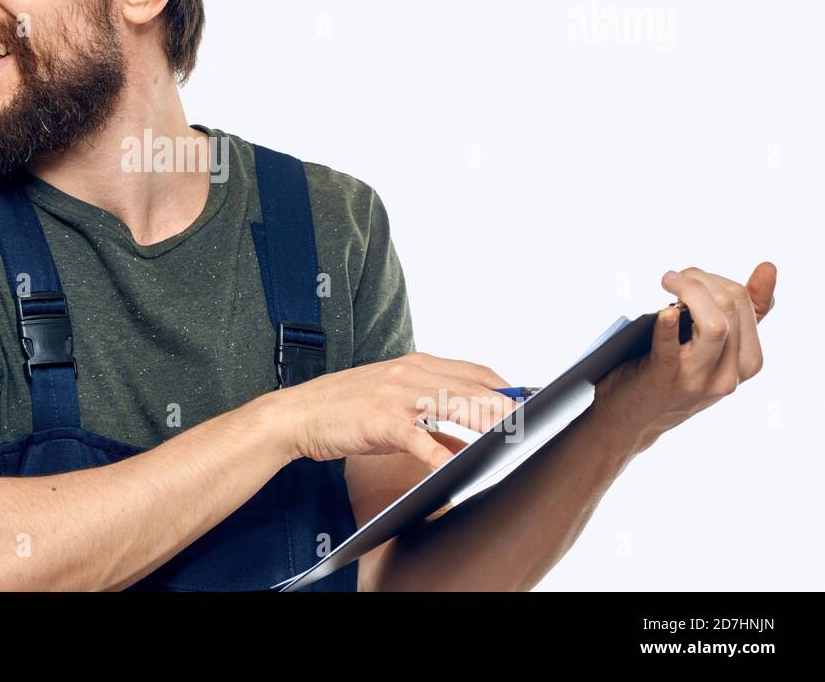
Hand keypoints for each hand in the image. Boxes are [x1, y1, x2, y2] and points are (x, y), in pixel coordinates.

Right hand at [276, 352, 520, 467]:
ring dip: (485, 419)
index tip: (529, 402)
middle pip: (471, 385)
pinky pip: (417, 438)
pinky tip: (454, 465)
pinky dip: (438, 452)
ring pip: (453, 403)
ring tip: (510, 434)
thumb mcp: (394, 410)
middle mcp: (410, 374)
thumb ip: (434, 424)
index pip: (473, 371)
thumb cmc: (345, 411)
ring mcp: (396, 396)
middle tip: (533, 419)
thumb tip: (470, 447)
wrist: (298, 413)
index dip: (505, 386)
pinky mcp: (381, 421)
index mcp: (415, 366)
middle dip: (506, 403)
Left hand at [592, 262, 776, 451]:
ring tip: (668, 282)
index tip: (694, 276)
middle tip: (675, 276)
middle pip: (731, 308)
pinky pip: (670, 349)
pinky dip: (667, 326)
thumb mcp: (711, 349)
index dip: (719, 279)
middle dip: (701, 280)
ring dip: (689, 292)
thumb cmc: (672, 374)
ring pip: (715, 325)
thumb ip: (739, 316)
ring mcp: (698, 380)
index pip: (749, 304)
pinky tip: (664, 312)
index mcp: (746, 362)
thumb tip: (768, 269)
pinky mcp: (664, 379)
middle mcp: (729, 374)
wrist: (631, 419)